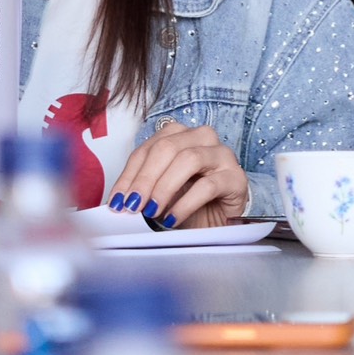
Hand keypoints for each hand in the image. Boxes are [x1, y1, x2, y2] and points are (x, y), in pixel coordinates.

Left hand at [108, 122, 247, 229]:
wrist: (220, 220)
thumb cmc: (189, 202)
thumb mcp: (160, 192)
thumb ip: (142, 189)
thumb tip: (117, 201)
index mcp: (180, 134)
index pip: (148, 148)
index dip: (129, 175)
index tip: (117, 200)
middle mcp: (202, 137)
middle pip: (167, 148)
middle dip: (145, 179)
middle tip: (133, 205)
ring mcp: (221, 155)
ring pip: (188, 159)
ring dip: (164, 187)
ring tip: (151, 211)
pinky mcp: (236, 177)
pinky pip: (208, 185)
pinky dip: (185, 203)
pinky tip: (172, 218)